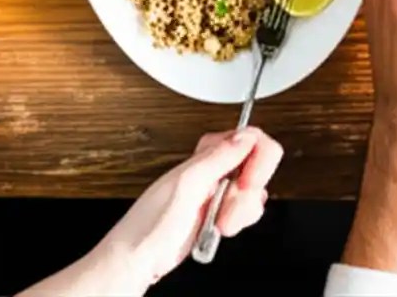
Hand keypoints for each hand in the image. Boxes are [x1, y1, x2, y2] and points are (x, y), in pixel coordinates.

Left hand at [94, 127, 282, 288]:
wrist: (138, 260)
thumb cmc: (149, 227)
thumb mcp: (186, 186)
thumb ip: (217, 158)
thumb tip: (246, 136)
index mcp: (204, 156)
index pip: (248, 139)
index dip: (258, 158)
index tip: (249, 181)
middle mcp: (212, 171)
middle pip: (256, 167)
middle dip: (249, 192)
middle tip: (230, 205)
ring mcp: (217, 193)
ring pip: (254, 192)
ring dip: (242, 211)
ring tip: (220, 222)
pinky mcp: (218, 213)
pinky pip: (245, 211)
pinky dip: (239, 222)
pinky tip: (221, 228)